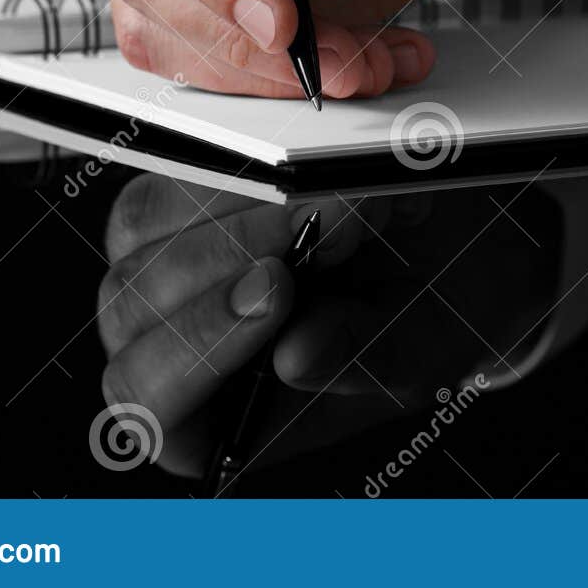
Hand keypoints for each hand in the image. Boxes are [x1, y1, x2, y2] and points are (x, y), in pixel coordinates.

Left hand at [95, 174, 561, 479]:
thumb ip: (362, 358)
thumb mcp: (420, 351)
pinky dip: (240, 164)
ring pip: (143, 232)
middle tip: (319, 223)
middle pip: (136, 304)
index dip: (197, 347)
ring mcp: (162, 273)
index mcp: (210, 423)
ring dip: (238, 205)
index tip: (278, 289)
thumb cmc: (424, 323)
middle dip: (231, 256)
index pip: (150, 404)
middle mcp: (167, 350)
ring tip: (327, 196)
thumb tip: (296, 356)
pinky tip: (305, 171)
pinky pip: (173, 174)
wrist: (451, 259)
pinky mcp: (177, 206)